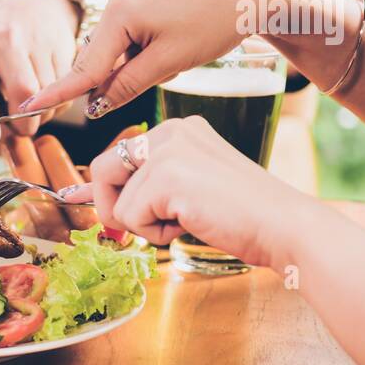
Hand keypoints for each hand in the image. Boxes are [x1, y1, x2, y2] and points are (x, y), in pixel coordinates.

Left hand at [0, 0, 77, 141]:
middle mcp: (5, 39)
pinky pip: (65, 87)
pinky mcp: (63, 43)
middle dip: (24, 122)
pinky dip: (58, 100)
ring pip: (48, 95)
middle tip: (21, 128)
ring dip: (43, 113)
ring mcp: (37, 40)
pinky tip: (49, 91)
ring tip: (33, 105)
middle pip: (23, 93)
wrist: (33, 4)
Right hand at [25, 0, 307, 116]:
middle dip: (117, 82)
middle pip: (98, 64)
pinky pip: (130, 47)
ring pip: (116, 58)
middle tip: (162, 72)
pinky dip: (146, 60)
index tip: (27, 106)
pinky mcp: (142, 10)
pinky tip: (176, 52)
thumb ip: (127, 85)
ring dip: (138, 72)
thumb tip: (97, 105)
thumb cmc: (212, 22)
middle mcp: (115, 8)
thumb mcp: (169, 62)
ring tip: (179, 58)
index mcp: (118, 17)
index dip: (58, 93)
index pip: (83, 68)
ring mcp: (128, 7)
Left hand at [58, 116, 307, 267]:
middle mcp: (170, 131)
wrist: (283, 226)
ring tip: (190, 220)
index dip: (103, 188)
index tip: (80, 200)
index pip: (119, 156)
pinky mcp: (166, 176)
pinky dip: (156, 234)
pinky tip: (192, 223)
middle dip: (113, 207)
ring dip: (147, 226)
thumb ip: (148, 187)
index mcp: (178, 130)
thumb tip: (93, 200)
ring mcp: (167, 151)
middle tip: (145, 228)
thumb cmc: (243, 216)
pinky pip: (131, 218)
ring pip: (119, 202)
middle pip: (104, 170)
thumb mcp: (188, 189)